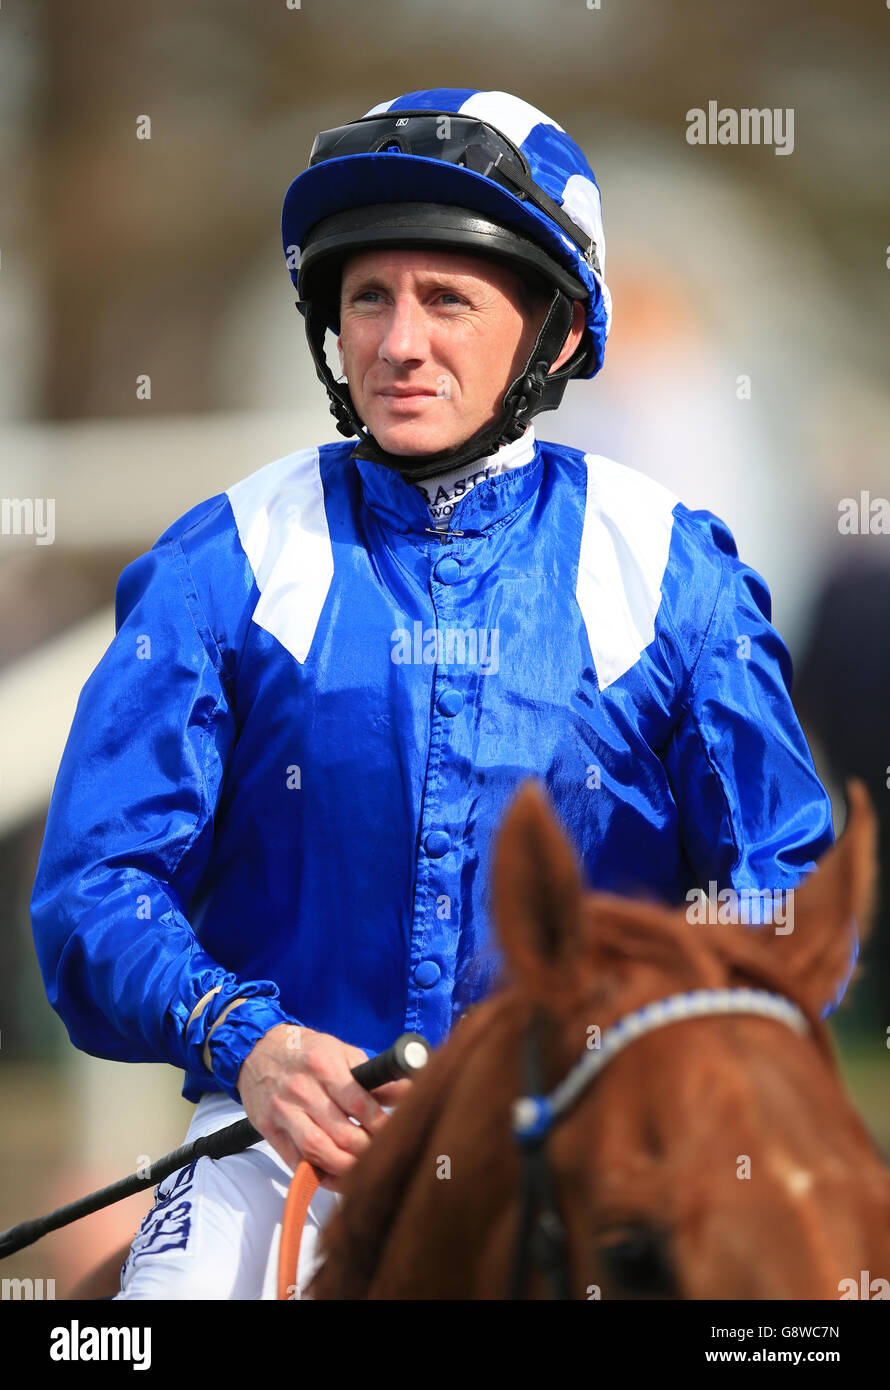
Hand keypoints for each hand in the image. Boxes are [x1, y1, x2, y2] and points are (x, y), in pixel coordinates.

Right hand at [236, 1024, 412, 1190]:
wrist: (255, 1049)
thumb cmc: (304, 1050)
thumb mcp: (341, 1051)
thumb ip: (373, 1076)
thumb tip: (408, 1092)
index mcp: (323, 1065)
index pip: (358, 1104)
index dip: (380, 1124)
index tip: (393, 1133)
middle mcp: (302, 1089)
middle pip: (341, 1133)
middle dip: (367, 1150)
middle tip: (382, 1154)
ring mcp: (283, 1111)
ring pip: (318, 1151)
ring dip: (345, 1168)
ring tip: (362, 1170)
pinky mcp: (269, 1129)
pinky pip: (295, 1161)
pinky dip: (317, 1175)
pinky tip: (336, 1177)